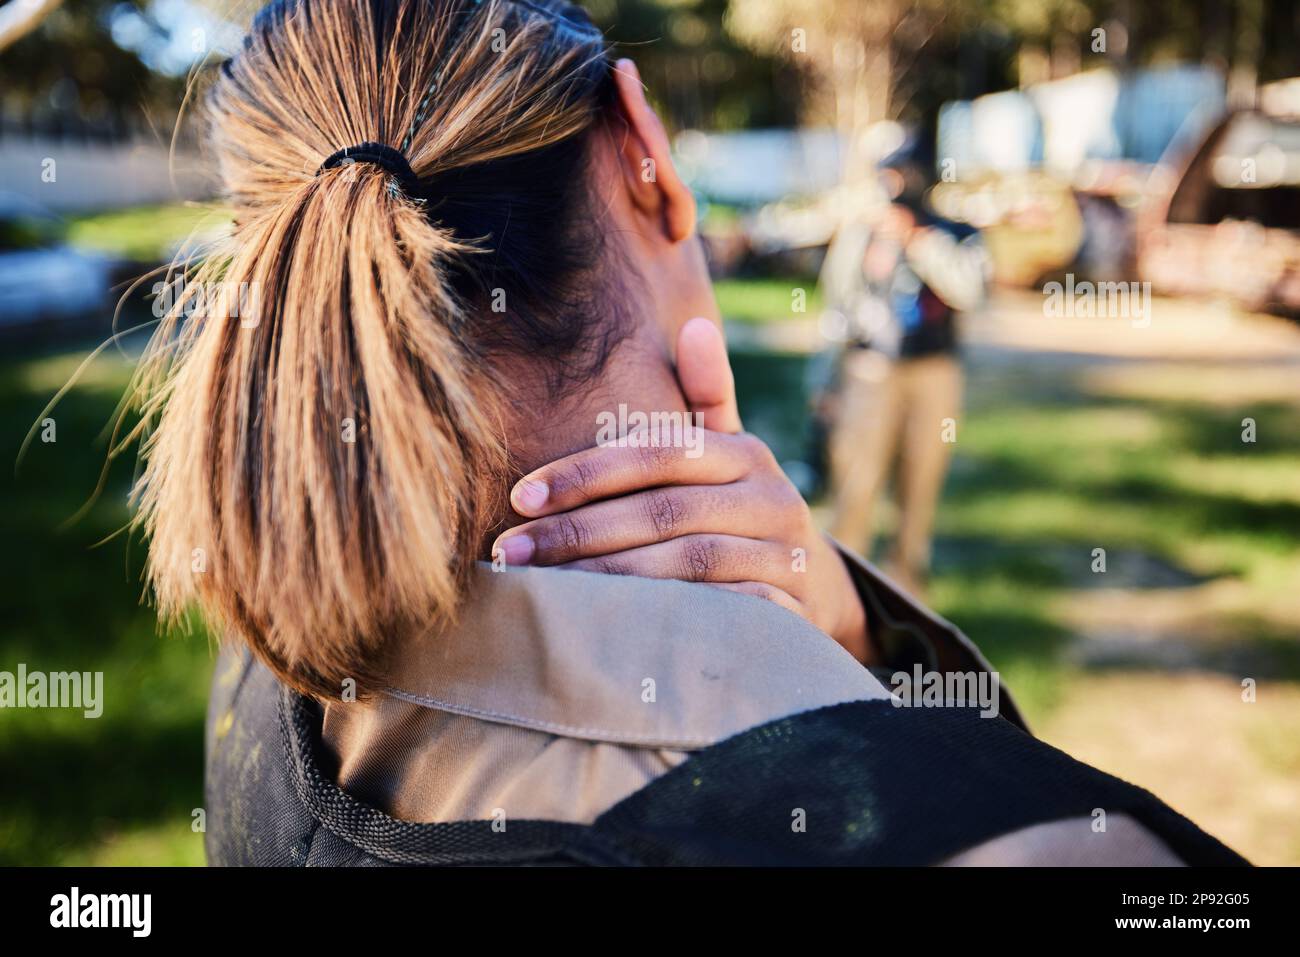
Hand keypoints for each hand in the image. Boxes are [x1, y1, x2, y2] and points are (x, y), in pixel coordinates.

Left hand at [491, 318, 871, 662]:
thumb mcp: (727, 455)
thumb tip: (696, 325)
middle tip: (510, 551)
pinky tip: (605, 630)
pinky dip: (662, 621)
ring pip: (688, 566)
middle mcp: (772, 501)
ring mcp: (785, 559)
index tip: (520, 496)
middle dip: (578, 533)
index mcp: (745, 454)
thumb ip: (706, 397)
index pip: (658, 453)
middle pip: (664, 512)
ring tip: (541, 590)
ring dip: (608, 580)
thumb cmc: (738, 513)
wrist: (811, 589)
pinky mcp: (789, 616)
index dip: (586, 473)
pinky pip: (719, 618)